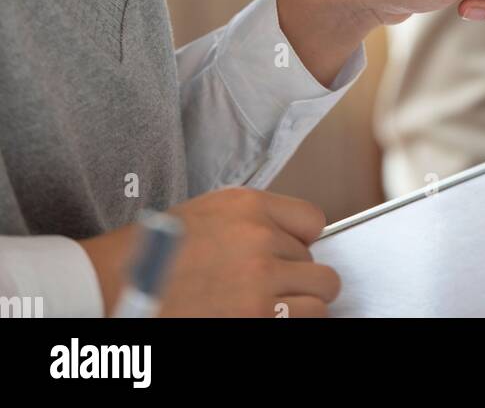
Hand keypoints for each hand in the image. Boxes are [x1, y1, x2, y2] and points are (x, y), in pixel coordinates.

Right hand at [79, 188, 338, 317]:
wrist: (117, 288)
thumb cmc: (154, 254)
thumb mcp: (209, 212)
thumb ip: (252, 220)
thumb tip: (287, 240)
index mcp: (248, 206)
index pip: (313, 221)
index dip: (302, 241)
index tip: (290, 253)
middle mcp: (260, 240)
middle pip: (316, 264)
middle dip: (297, 278)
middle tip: (272, 287)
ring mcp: (260, 283)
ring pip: (320, 297)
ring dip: (300, 305)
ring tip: (273, 308)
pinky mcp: (256, 320)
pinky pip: (304, 322)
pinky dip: (290, 324)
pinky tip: (265, 319)